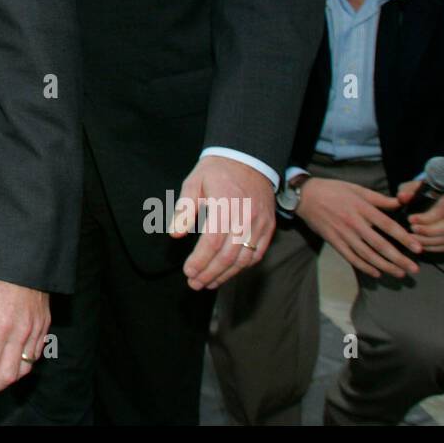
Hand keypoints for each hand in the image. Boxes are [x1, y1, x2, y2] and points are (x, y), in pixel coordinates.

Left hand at [0, 272, 49, 396]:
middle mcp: (21, 331)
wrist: (22, 252)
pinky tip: (12, 361)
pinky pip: (36, 353)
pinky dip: (24, 363)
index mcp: (0, 324)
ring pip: (26, 368)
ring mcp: (36, 329)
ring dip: (9, 377)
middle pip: (8, 375)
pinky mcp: (45, 323)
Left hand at [174, 155, 275, 290]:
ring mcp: (260, 223)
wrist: (249, 158)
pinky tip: (228, 273)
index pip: (212, 241)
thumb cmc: (216, 171)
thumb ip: (184, 209)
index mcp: (226, 205)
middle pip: (228, 255)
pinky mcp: (268, 226)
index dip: (200, 260)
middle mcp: (246, 217)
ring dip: (225, 275)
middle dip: (210, 273)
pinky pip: (257, 253)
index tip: (188, 272)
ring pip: (244, 258)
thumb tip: (175, 234)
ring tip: (208, 283)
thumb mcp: (194, 182)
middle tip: (195, 284)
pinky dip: (242, 267)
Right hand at [297, 178, 421, 276]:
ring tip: (399, 273)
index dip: (404, 238)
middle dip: (398, 259)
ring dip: (385, 266)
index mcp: (362, 208)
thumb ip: (379, 198)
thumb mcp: (357, 189)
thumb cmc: (333, 190)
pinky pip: (351, 258)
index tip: (418, 248)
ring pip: (367, 255)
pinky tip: (376, 273)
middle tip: (413, 269)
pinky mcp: (333, 242)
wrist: (305, 196)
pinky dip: (364, 267)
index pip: (387, 226)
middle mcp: (354, 223)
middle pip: (380, 245)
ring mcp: (343, 234)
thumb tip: (400, 202)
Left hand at [396, 180, 443, 252]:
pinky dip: (432, 247)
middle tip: (412, 230)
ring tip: (412, 239)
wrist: (428, 199)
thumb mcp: (411, 188)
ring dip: (428, 241)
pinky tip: (419, 244)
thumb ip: (407, 192)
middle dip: (429, 231)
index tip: (410, 220)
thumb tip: (402, 197)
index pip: (441, 211)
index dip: (425, 218)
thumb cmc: (418, 193)